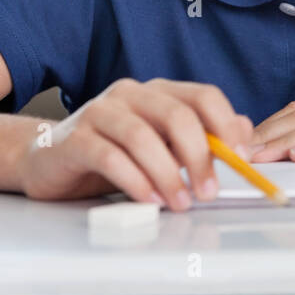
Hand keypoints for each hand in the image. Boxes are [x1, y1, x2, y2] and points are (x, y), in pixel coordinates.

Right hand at [17, 78, 254, 207]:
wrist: (49, 161)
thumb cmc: (112, 153)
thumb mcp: (162, 146)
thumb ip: (201, 137)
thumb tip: (244, 131)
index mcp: (157, 92)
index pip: (203, 96)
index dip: (226, 125)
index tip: (240, 157)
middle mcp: (130, 94)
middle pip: (177, 115)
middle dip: (199, 156)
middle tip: (208, 191)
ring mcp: (100, 112)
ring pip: (143, 137)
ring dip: (168, 175)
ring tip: (179, 202)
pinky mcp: (75, 139)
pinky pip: (111, 157)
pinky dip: (135, 181)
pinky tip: (148, 199)